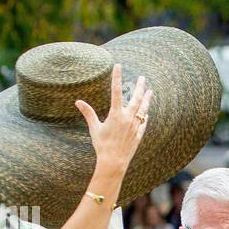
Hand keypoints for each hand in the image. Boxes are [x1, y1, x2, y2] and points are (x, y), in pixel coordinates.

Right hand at [75, 62, 152, 178]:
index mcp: (116, 114)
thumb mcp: (94, 128)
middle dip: (139, 86)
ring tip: (150, 91)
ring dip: (147, 100)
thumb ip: (88, 113)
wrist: (114, 162)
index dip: (117, 77)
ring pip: (143, 109)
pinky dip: (144, 116)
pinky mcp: (139, 135)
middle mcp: (128, 118)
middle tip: (142, 77)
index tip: (118, 66)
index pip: (116, 91)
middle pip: (136, 98)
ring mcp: (135, 127)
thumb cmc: (102, 145)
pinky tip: (146, 113)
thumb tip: (77, 102)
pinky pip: (143, 123)